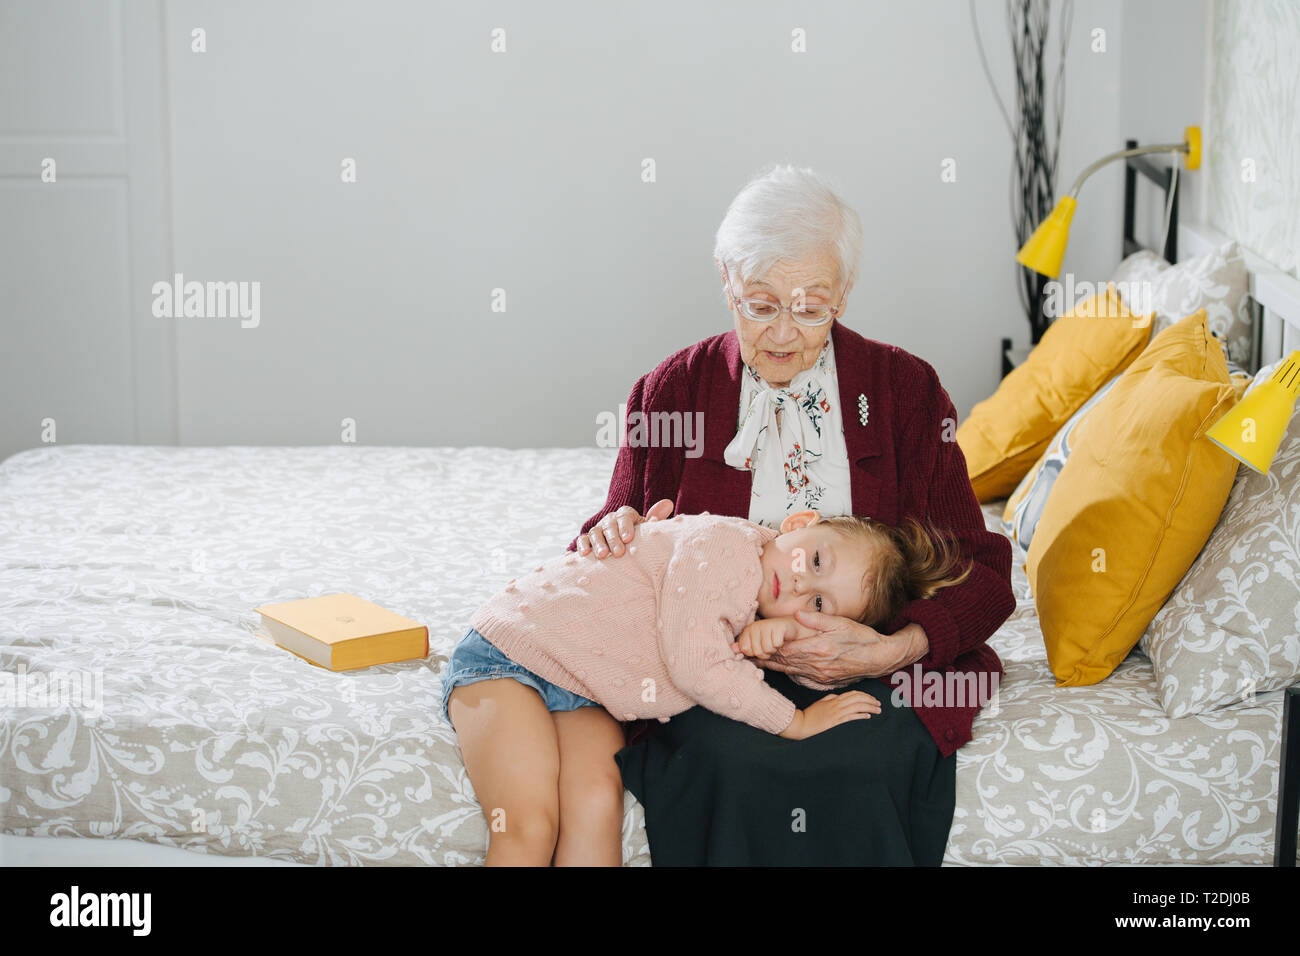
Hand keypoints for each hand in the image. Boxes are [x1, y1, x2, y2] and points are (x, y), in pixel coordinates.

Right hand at [576, 499, 673, 557]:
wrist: (625, 546)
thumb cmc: (639, 538)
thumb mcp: (647, 529)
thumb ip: (655, 518)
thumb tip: (668, 503)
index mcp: (626, 515)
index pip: (624, 516)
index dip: (626, 526)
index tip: (629, 538)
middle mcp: (610, 520)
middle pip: (610, 525)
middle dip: (613, 539)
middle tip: (619, 552)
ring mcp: (598, 529)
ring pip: (595, 532)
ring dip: (598, 543)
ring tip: (603, 555)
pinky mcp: (587, 539)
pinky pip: (583, 539)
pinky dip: (583, 545)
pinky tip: (585, 554)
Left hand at [735, 617, 797, 658]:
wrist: (789, 628)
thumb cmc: (771, 637)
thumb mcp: (757, 643)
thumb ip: (745, 647)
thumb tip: (733, 649)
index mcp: (748, 630)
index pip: (745, 649)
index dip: (753, 653)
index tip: (759, 647)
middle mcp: (755, 626)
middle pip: (756, 651)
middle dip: (765, 653)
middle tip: (769, 646)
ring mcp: (767, 625)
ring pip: (767, 649)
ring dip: (773, 650)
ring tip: (774, 643)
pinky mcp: (778, 626)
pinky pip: (776, 644)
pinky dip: (779, 645)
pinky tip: (781, 639)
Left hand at [753, 612, 929, 687]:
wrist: (880, 659)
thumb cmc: (862, 637)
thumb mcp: (842, 623)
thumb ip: (818, 619)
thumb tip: (798, 613)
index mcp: (817, 648)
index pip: (783, 647)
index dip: (763, 645)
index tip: (747, 643)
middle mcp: (815, 664)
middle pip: (781, 660)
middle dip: (759, 656)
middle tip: (740, 653)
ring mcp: (818, 675)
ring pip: (787, 670)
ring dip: (768, 665)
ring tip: (749, 661)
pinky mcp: (822, 681)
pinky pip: (799, 678)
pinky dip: (785, 673)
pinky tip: (775, 669)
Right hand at [779, 691, 880, 739]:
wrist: (801, 724)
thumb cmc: (810, 714)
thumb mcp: (821, 703)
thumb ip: (831, 698)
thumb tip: (840, 697)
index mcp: (834, 698)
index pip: (854, 694)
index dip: (865, 695)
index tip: (872, 699)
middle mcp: (837, 704)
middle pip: (858, 699)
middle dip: (870, 700)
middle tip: (878, 704)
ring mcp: (837, 712)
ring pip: (857, 706)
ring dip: (869, 707)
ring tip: (877, 710)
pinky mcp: (836, 721)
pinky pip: (852, 716)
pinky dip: (861, 715)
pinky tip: (868, 716)